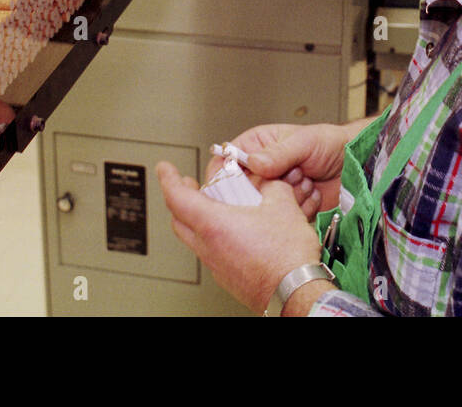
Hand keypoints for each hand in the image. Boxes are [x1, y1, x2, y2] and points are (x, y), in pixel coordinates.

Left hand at [158, 161, 325, 313]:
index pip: (176, 198)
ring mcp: (217, 266)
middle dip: (179, 199)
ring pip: (194, 238)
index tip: (165, 169)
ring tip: (216, 208)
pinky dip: (214, 238)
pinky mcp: (228, 278)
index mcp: (214, 225)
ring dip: (197, 220)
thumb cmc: (287, 257)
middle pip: (178, 220)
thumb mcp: (283, 205)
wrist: (296, 293)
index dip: (168, 179)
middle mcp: (209, 247)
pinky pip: (212, 253)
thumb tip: (269, 181)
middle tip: (186, 186)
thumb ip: (271, 186)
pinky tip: (236, 233)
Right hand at [209, 122, 350, 211]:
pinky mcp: (286, 209)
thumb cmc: (330, 144)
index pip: (225, 162)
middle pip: (239, 190)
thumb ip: (278, 154)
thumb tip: (253, 163)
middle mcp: (260, 170)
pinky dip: (298, 209)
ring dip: (285, 198)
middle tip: (288, 178)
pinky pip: (281, 218)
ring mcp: (272, 191)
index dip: (225, 176)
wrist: (355, 164)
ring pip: (261, 207)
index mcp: (255, 146)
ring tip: (305, 181)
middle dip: (265, 189)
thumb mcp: (304, 142)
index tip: (236, 186)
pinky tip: (312, 193)